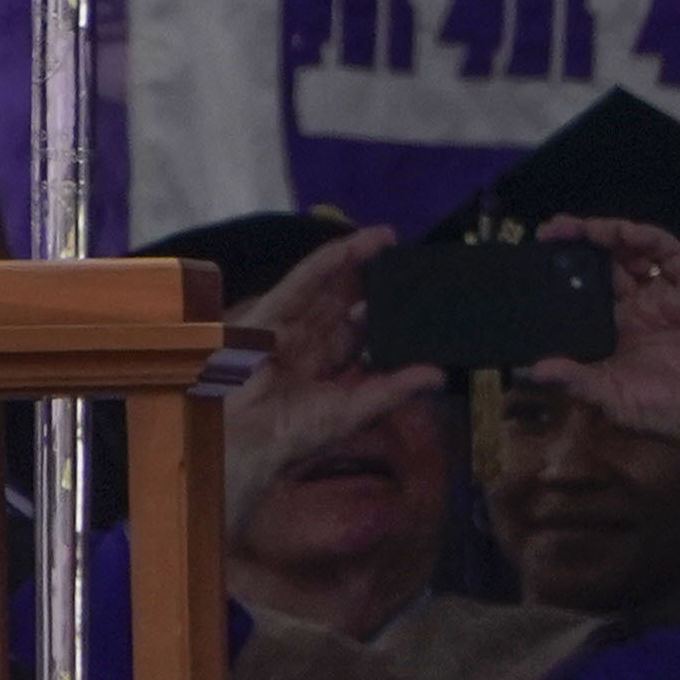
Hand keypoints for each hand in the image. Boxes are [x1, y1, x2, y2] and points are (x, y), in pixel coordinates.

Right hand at [220, 227, 441, 543]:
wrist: (240, 442)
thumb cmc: (290, 435)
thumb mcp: (352, 410)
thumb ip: (393, 389)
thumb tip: (439, 375)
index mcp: (320, 368)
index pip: (358, 334)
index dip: (384, 315)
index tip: (418, 297)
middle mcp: (303, 344)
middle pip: (342, 303)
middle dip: (372, 282)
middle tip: (406, 259)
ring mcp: (284, 328)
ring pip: (324, 287)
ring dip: (353, 260)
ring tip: (387, 237)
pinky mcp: (266, 317)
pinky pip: (299, 283)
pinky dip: (325, 264)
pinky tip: (351, 247)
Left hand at [531, 219, 679, 514]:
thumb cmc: (667, 411)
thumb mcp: (611, 397)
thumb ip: (575, 379)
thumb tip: (531, 369)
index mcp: (615, 336)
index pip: (582, 295)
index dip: (561, 277)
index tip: (536, 263)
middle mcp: (639, 311)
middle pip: (604, 268)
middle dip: (577, 247)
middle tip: (550, 232)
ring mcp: (667, 296)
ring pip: (632, 253)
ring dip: (605, 235)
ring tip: (577, 228)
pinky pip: (668, 252)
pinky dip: (644, 237)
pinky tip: (620, 232)